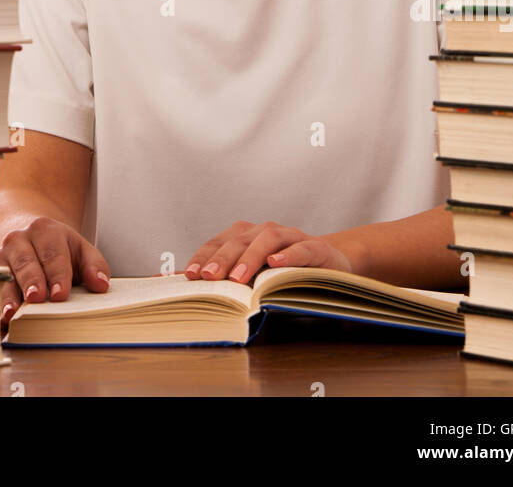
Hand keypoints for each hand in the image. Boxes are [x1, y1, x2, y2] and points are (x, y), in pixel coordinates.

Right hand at [0, 216, 110, 334]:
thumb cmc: (60, 248)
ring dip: (10, 297)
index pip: (53, 254)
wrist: (30, 235)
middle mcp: (21, 241)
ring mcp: (4, 259)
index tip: (60, 294)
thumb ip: (94, 265)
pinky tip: (2, 322)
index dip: (57, 275)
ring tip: (12, 313)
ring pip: (7, 278)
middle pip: (26, 263)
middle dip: (32, 281)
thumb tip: (101, 285)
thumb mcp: (80, 249)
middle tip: (37, 299)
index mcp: (46, 231)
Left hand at [184, 219, 352, 284]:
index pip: (221, 242)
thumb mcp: (254, 274)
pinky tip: (276, 263)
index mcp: (248, 235)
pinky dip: (288, 254)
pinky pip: (301, 248)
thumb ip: (227, 277)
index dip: (205, 256)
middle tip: (210, 277)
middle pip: (240, 239)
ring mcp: (292, 236)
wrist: (328, 264)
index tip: (191, 274)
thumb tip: (184, 282)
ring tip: (238, 277)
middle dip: (223, 258)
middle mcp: (266, 231)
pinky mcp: (316, 247)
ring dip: (251, 257)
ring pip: (268, 239)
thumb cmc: (283, 271)